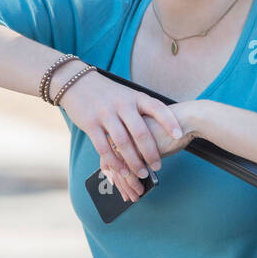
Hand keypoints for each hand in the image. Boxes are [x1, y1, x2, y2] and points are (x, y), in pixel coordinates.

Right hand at [57, 67, 185, 200]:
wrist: (77, 83)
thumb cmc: (111, 94)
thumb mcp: (130, 96)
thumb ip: (144, 111)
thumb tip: (168, 130)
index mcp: (136, 97)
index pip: (157, 108)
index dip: (169, 122)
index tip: (179, 135)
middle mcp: (122, 105)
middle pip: (140, 131)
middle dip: (151, 152)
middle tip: (158, 166)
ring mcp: (105, 114)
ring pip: (122, 142)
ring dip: (134, 161)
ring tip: (142, 174)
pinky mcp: (90, 124)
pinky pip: (103, 147)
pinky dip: (115, 161)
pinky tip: (122, 171)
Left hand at [101, 101, 202, 201]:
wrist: (186, 120)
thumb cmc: (171, 129)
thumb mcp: (151, 140)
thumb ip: (141, 151)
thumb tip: (136, 172)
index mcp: (121, 127)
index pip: (109, 153)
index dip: (111, 171)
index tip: (115, 183)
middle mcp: (119, 133)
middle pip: (112, 163)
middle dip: (120, 183)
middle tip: (127, 195)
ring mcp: (126, 141)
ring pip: (120, 169)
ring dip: (128, 186)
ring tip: (137, 195)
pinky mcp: (136, 149)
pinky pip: (129, 171)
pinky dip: (134, 183)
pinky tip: (141, 188)